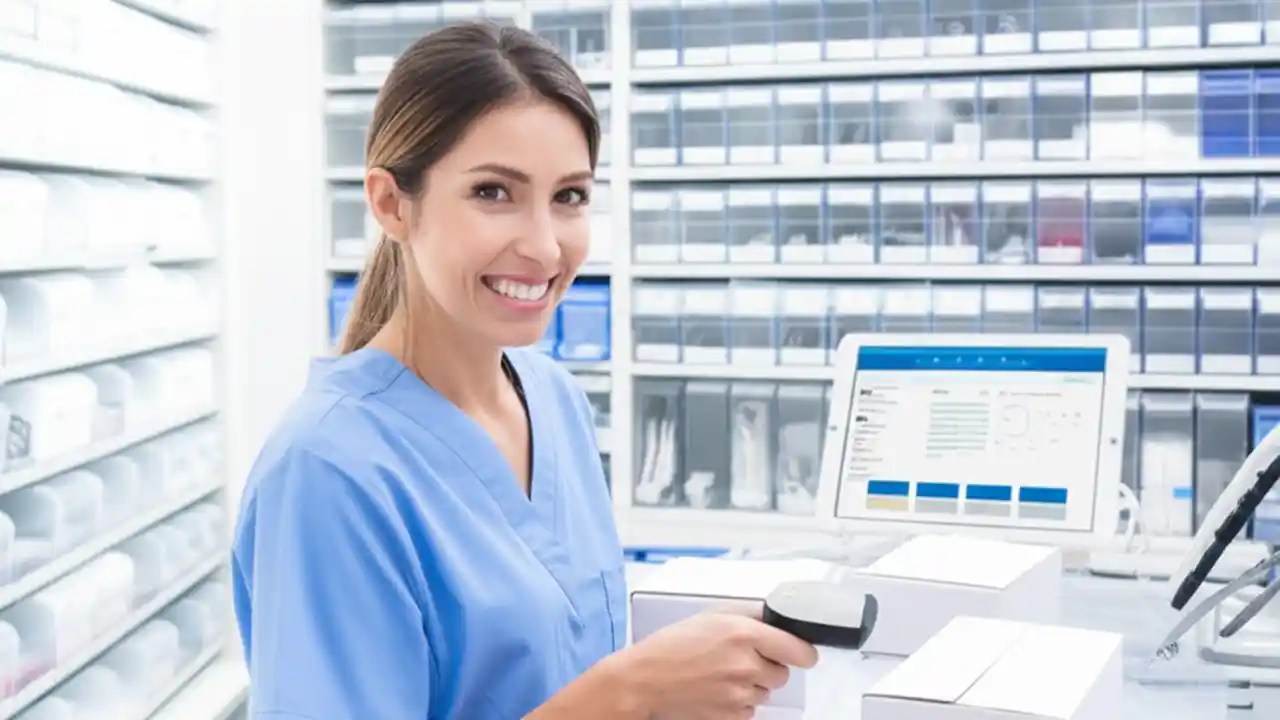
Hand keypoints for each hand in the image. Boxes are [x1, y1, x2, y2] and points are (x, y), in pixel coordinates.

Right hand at [622, 608, 818, 719]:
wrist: (646, 679)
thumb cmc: (673, 644)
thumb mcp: (712, 614)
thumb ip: (750, 614)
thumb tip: (778, 617)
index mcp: (744, 634)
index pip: (800, 651)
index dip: (802, 652)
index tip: (800, 653)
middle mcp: (746, 665)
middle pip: (783, 674)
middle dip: (769, 666)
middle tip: (742, 659)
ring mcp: (740, 693)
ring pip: (766, 692)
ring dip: (752, 684)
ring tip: (722, 673)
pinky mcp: (732, 715)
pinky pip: (750, 709)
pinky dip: (739, 701)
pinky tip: (717, 689)